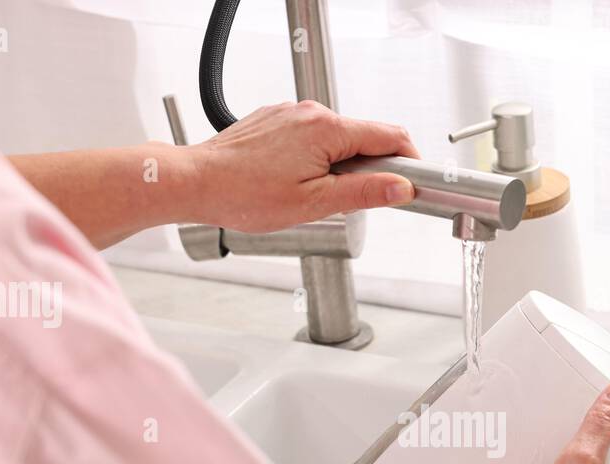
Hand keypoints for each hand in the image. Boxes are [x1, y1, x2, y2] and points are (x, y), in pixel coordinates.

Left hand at [183, 100, 419, 232]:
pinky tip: (298, 184)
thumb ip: (363, 193)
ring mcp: (292, 114)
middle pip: (364, 138)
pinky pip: (313, 138)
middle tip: (361, 204)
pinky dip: (318, 160)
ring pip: (337, 140)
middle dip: (372, 169)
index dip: (409, 162)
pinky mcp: (277, 121)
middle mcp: (311, 113)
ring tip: (317, 197)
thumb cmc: (244, 195)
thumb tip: (401, 187)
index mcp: (326, 129)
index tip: (414, 184)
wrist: (195, 182)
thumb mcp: (314, 204)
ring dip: (342, 167)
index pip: (389, 136)